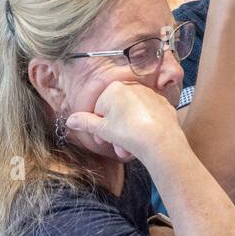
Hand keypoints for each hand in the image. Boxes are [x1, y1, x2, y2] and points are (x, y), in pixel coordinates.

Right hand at [65, 81, 183, 163]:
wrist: (160, 141)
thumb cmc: (129, 133)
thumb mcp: (102, 130)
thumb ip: (85, 123)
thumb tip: (71, 119)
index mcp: (115, 88)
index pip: (100, 108)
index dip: (99, 127)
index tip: (102, 139)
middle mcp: (133, 86)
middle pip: (118, 112)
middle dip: (115, 132)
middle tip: (117, 147)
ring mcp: (150, 94)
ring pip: (133, 114)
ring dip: (129, 132)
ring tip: (130, 149)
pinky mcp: (164, 104)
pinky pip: (149, 116)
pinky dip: (145, 127)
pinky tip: (145, 140)